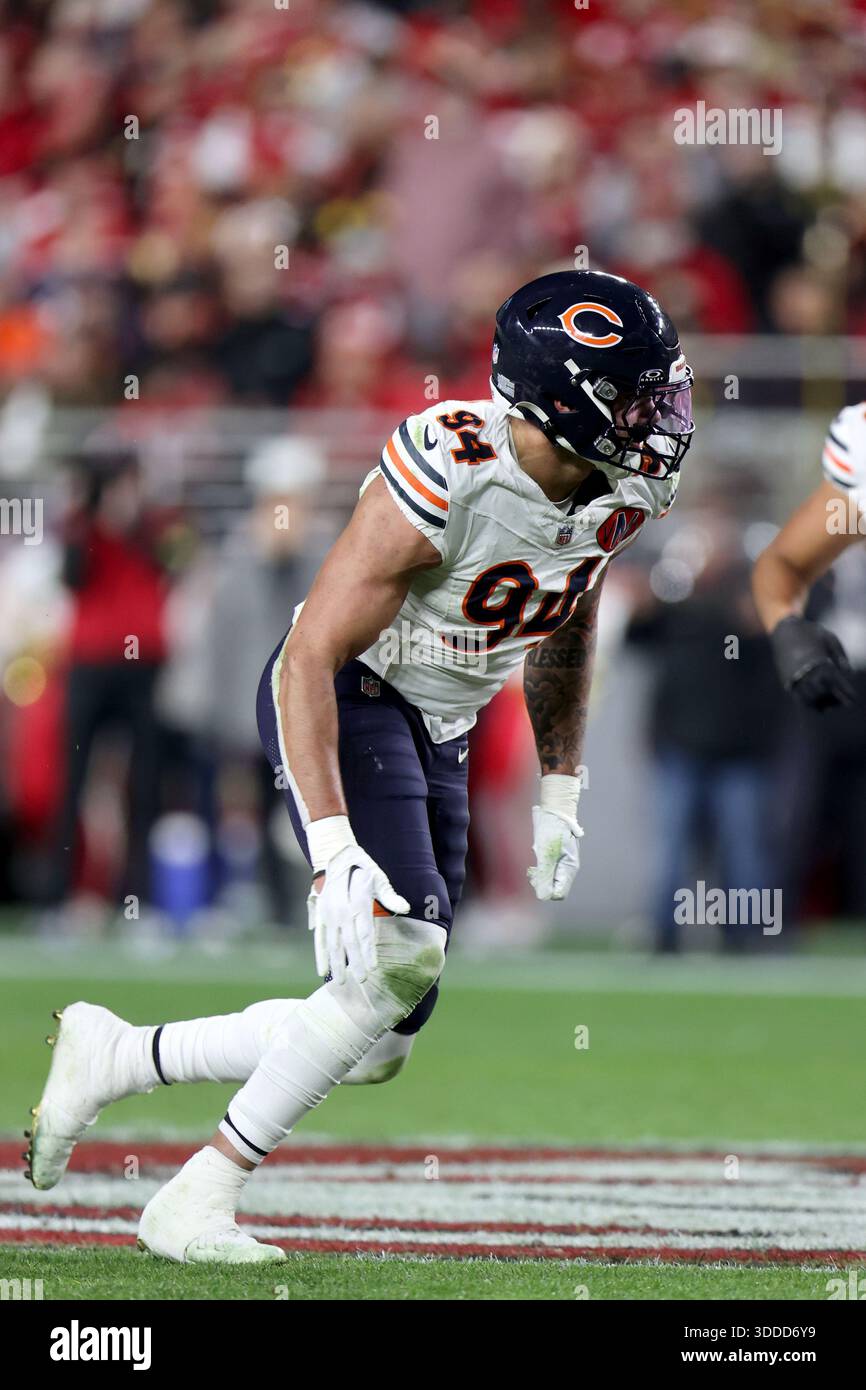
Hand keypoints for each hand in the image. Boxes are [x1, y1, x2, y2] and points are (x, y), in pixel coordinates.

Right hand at [307, 844, 408, 984]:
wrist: (334, 855)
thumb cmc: (362, 867)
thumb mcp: (378, 877)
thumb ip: (390, 895)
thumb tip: (405, 908)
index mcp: (356, 902)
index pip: (364, 932)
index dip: (368, 951)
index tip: (372, 968)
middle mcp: (340, 910)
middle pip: (349, 941)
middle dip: (354, 963)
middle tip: (361, 981)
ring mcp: (327, 913)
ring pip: (332, 943)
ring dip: (336, 963)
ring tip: (341, 982)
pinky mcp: (319, 914)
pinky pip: (319, 938)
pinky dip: (320, 955)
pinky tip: (322, 971)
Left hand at [527, 805, 582, 900]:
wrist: (554, 810)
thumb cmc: (552, 829)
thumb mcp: (546, 854)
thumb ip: (545, 875)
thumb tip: (543, 896)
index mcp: (569, 869)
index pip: (559, 893)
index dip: (546, 890)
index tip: (537, 878)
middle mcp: (567, 869)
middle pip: (553, 888)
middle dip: (541, 883)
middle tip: (532, 872)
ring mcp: (561, 863)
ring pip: (549, 880)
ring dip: (539, 876)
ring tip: (531, 868)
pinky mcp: (554, 858)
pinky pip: (546, 871)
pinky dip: (539, 869)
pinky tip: (534, 863)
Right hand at [770, 615, 855, 711]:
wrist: (784, 630)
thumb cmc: (810, 633)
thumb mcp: (830, 638)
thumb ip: (841, 655)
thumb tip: (849, 673)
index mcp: (820, 660)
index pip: (836, 681)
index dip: (846, 692)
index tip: (854, 698)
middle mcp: (807, 670)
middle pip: (824, 692)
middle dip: (836, 700)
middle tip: (845, 704)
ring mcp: (796, 676)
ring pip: (811, 698)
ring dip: (822, 704)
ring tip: (831, 706)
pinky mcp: (786, 680)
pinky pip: (798, 697)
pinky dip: (808, 704)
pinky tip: (816, 705)